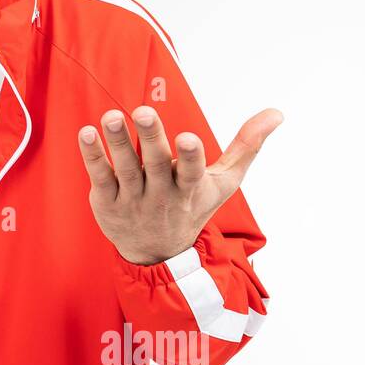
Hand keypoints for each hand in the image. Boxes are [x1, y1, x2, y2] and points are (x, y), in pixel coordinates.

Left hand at [78, 105, 283, 264]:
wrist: (158, 253)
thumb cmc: (193, 206)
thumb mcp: (223, 182)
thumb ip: (247, 146)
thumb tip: (277, 113)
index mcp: (189, 189)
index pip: (191, 172)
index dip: (190, 157)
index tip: (188, 138)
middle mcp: (161, 195)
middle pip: (155, 164)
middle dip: (150, 137)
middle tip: (142, 110)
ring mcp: (133, 199)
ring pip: (125, 169)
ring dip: (118, 141)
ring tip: (111, 115)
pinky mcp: (107, 202)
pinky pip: (99, 176)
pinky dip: (92, 156)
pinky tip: (87, 133)